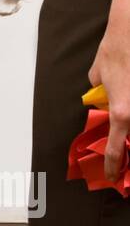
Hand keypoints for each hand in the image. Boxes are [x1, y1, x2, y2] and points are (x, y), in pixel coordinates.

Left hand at [89, 24, 129, 181]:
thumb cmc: (116, 50)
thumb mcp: (98, 75)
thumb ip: (99, 93)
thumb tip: (101, 100)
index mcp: (122, 112)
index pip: (116, 148)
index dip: (113, 165)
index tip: (112, 175)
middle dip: (129, 154)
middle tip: (123, 165)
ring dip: (129, 132)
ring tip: (124, 135)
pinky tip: (127, 105)